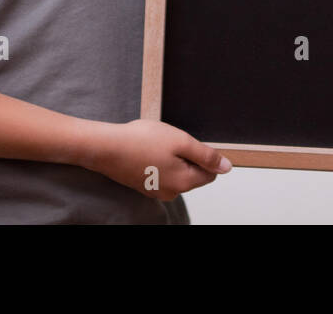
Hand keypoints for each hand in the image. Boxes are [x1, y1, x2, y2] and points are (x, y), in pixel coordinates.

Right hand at [86, 119, 231, 200]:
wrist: (106, 147)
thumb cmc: (141, 141)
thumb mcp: (181, 141)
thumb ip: (206, 155)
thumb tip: (226, 167)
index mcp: (185, 183)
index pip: (210, 173)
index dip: (202, 154)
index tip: (186, 142)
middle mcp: (172, 192)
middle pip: (193, 172)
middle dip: (186, 154)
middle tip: (168, 140)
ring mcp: (157, 190)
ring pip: (176, 171)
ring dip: (171, 156)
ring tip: (155, 144)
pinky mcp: (144, 185)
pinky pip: (161, 171)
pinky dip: (158, 159)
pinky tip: (146, 149)